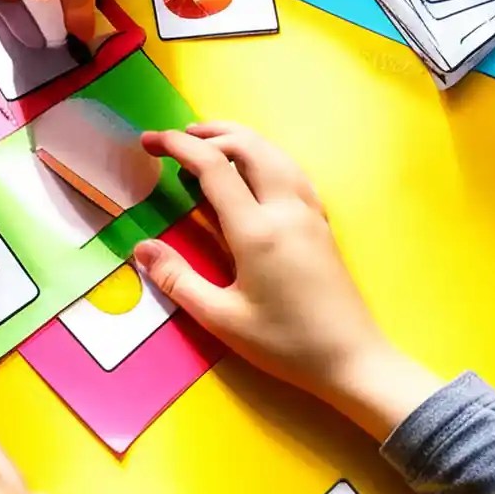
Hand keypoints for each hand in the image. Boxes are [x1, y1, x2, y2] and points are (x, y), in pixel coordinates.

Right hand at [134, 122, 442, 441]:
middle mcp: (286, 209)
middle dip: (208, 133)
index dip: (179, 146)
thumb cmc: (285, 344)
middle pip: (248, 146)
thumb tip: (141, 248)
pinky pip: (291, 170)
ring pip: (274, 153)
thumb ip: (178, 280)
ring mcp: (309, 212)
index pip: (214, 167)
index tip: (150, 141)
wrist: (353, 360)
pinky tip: (252, 171)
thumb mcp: (222, 319)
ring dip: (238, 140)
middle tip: (176, 140)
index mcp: (257, 231)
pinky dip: (263, 156)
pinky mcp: (321, 222)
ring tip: (208, 145)